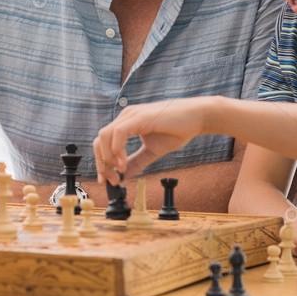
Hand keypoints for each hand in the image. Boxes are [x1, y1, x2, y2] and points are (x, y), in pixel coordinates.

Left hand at [92, 97, 211, 184]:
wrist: (196, 118)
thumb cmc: (177, 130)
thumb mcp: (152, 151)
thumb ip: (137, 161)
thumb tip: (124, 175)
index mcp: (126, 123)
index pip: (104, 142)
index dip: (102, 162)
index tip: (108, 179)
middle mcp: (125, 117)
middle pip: (99, 140)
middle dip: (102, 163)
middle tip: (111, 180)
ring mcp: (131, 115)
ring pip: (105, 136)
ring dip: (108, 158)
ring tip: (119, 172)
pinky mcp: (139, 117)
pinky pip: (118, 132)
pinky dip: (117, 150)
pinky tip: (124, 163)